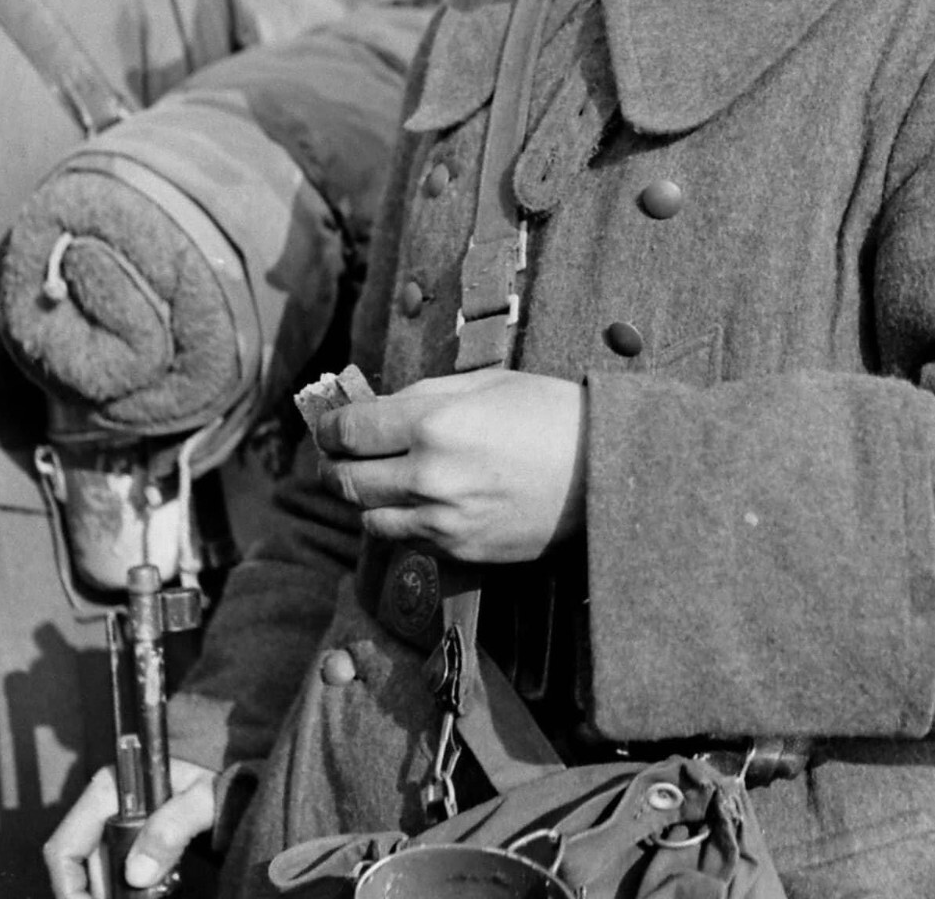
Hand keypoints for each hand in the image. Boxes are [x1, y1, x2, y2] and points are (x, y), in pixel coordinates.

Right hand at [45, 758, 216, 898]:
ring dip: (112, 893)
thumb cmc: (217, 785)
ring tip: (143, 896)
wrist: (233, 787)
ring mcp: (112, 829)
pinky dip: (123, 891)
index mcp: (110, 789)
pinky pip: (112, 876)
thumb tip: (136, 873)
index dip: (69, 886)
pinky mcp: (126, 844)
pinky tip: (144, 895)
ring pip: (96, 877)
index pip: (65, 845)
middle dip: (97, 894)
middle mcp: (102, 809)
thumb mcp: (203, 799)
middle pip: (79, 869)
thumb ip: (175, 826)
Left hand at [316, 369, 586, 561]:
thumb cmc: (551, 412)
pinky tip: (427, 501)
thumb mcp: (486, 383)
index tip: (330, 423)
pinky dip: (405, 520)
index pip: (347, 431)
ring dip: (368, 496)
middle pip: (345, 479)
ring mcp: (442, 521)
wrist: (606, 467)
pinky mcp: (459, 552)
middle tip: (339, 454)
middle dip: (335, 463)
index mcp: (432, 424)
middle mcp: (428, 476)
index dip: (329, 425)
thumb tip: (377, 407)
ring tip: (386, 479)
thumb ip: (424, 395)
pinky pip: (408, 539)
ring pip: (369, 516)